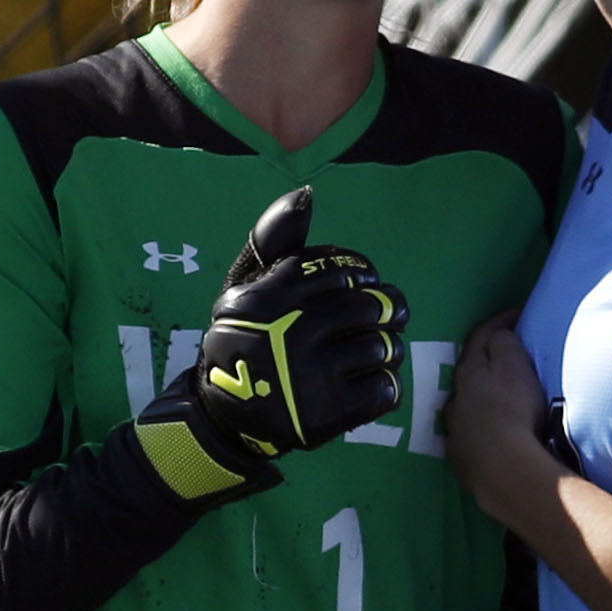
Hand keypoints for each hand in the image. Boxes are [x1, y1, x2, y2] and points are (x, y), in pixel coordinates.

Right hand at [137, 188, 402, 500]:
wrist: (224, 412)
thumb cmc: (245, 338)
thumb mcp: (245, 285)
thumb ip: (275, 240)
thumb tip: (305, 195)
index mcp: (275, 294)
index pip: (347, 270)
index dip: (364, 276)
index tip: (360, 286)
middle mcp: (293, 331)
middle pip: (373, 307)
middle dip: (385, 310)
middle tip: (382, 317)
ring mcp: (312, 376)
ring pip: (384, 347)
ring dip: (385, 349)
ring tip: (369, 352)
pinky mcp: (330, 415)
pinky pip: (387, 389)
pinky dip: (383, 385)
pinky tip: (363, 382)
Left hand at [445, 318, 563, 531]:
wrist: (505, 470)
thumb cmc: (514, 411)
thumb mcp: (515, 365)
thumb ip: (504, 344)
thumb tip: (498, 335)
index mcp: (468, 371)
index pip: (481, 337)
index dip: (500, 322)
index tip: (518, 314)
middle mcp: (455, 399)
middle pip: (469, 373)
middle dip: (487, 363)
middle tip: (509, 360)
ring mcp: (456, 432)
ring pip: (466, 407)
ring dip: (481, 400)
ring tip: (502, 402)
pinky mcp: (462, 461)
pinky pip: (471, 437)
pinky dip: (481, 430)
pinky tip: (494, 437)